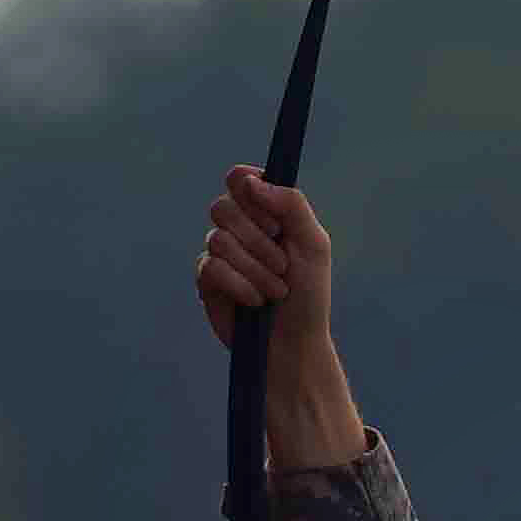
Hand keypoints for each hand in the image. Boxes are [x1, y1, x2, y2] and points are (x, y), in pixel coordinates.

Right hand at [196, 167, 332, 356]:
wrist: (294, 341)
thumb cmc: (309, 292)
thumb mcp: (313, 244)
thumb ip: (291, 204)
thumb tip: (250, 181)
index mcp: (265, 211)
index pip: (240, 178)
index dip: (251, 193)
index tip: (274, 222)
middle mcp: (238, 227)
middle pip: (223, 207)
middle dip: (258, 240)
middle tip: (282, 263)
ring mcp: (219, 252)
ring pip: (218, 240)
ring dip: (255, 269)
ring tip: (275, 290)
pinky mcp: (206, 280)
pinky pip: (211, 267)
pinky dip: (239, 285)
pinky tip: (255, 301)